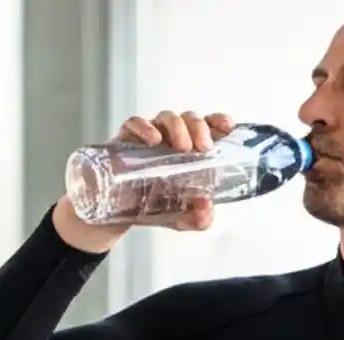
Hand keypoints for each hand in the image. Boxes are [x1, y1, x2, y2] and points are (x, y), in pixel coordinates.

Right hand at [56, 110, 234, 252]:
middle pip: (189, 118)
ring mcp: (148, 137)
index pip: (208, 127)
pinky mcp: (126, 140)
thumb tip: (206, 206)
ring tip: (182, 148)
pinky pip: (135, 123)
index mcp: (189, 151)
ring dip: (178, 127)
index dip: (219, 121)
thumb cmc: (152, 207)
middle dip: (199, 127)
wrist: (115, 217)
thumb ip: (199, 218)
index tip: (227, 127)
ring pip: (166, 117)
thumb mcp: (181, 218)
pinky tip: (153, 140)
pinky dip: (145, 127)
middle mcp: (171, 139)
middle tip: (202, 148)